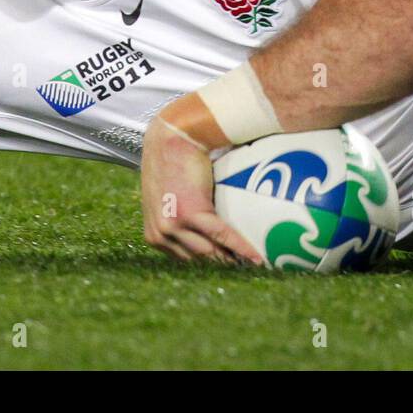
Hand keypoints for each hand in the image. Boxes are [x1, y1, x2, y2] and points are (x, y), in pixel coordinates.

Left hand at [140, 115, 262, 264]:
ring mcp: (174, 224)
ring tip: (254, 269)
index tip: (226, 273)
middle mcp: (161, 233)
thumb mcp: (167, 197)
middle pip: (198, 262)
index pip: (183, 261)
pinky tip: (258, 258)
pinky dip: (242, 248)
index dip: (206, 268)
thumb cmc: (171, 162)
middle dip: (221, 270)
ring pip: (210, 254)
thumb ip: (177, 216)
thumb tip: (203, 228)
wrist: (172, 137)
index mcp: (154, 234)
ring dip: (233, 264)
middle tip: (245, 275)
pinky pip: (222, 236)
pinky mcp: (191, 212)